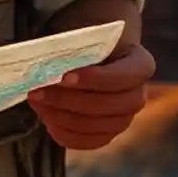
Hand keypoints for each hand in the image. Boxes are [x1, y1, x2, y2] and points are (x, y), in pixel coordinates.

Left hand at [27, 42, 154, 150]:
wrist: (83, 57)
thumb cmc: (83, 42)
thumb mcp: (81, 35)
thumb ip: (74, 44)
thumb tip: (49, 59)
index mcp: (140, 64)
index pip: (126, 76)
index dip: (97, 78)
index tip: (64, 76)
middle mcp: (137, 95)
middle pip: (109, 105)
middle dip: (69, 100)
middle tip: (38, 91)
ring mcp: (124, 118)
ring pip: (97, 126)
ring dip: (62, 116)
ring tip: (37, 101)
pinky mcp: (107, 133)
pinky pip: (89, 141)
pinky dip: (65, 133)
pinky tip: (46, 118)